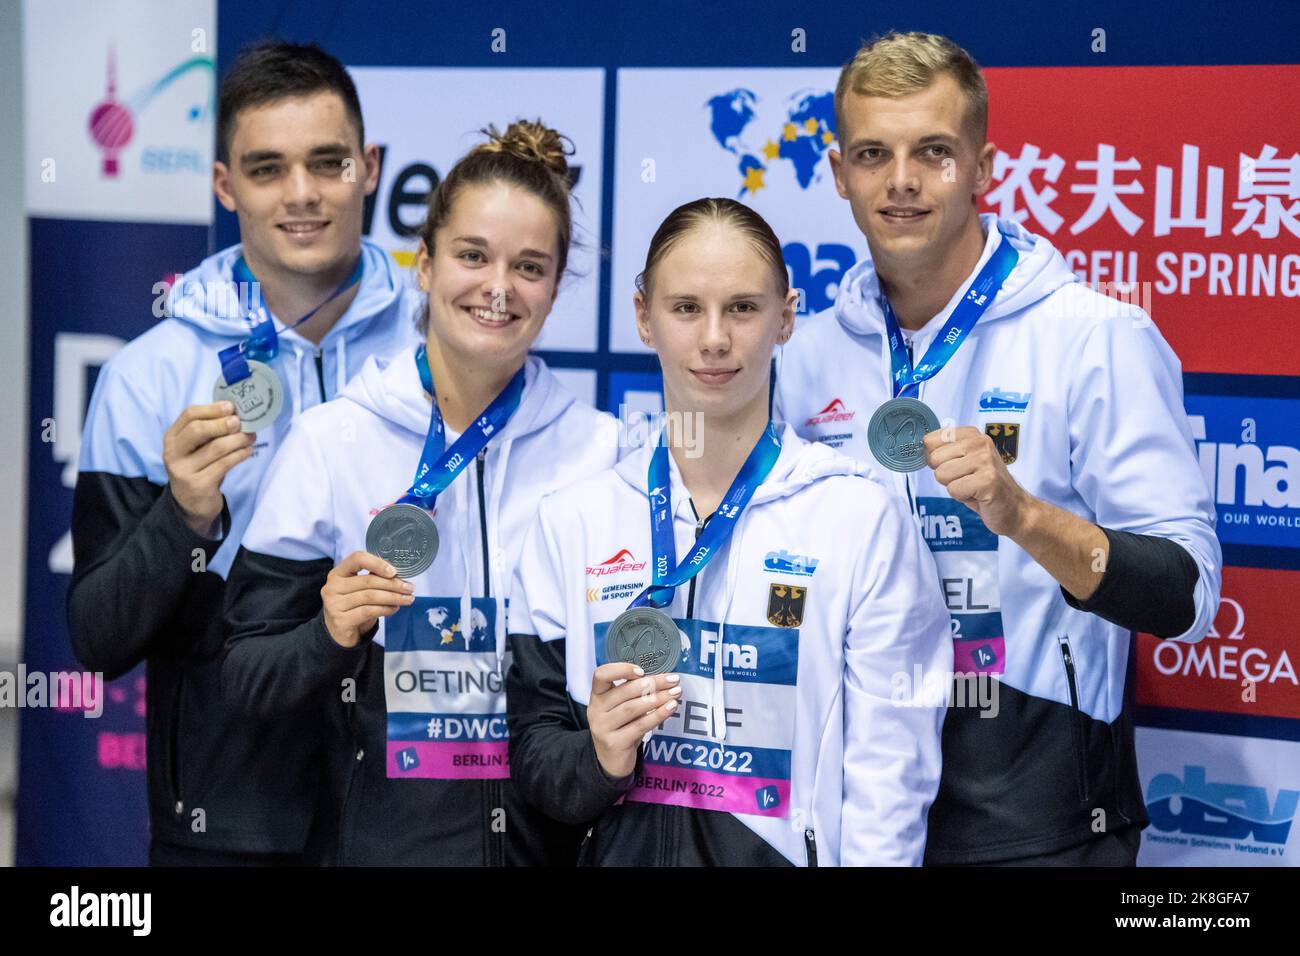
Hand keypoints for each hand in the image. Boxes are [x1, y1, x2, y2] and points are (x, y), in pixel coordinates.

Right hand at [163, 401, 254, 535]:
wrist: (192, 504)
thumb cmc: (200, 468)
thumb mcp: (198, 448)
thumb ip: (210, 431)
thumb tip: (236, 412)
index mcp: (172, 438)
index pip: (189, 415)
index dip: (212, 409)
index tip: (231, 407)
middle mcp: (173, 453)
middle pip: (198, 429)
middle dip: (223, 424)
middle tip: (240, 422)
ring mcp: (183, 470)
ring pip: (215, 448)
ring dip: (238, 440)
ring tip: (250, 436)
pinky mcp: (198, 485)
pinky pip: (224, 464)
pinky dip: (239, 455)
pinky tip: (248, 451)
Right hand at [322, 551, 414, 647]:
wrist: (339, 632)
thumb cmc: (353, 606)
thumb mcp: (359, 589)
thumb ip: (373, 579)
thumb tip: (399, 577)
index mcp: (338, 573)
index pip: (357, 559)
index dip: (377, 563)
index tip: (394, 571)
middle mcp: (332, 587)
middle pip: (368, 581)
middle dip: (393, 584)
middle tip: (410, 588)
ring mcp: (334, 604)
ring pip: (371, 597)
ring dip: (393, 597)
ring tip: (407, 599)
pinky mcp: (341, 620)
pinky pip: (369, 611)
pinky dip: (385, 609)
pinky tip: (395, 608)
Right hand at [588, 662, 680, 778]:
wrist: (611, 762)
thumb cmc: (620, 728)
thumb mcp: (620, 708)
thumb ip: (633, 693)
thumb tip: (663, 678)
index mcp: (597, 696)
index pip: (601, 675)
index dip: (621, 669)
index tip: (642, 671)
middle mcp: (596, 710)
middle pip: (624, 692)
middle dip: (652, 683)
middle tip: (673, 680)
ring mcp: (603, 728)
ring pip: (632, 708)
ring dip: (657, 698)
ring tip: (676, 693)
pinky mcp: (614, 743)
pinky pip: (639, 726)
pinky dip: (657, 715)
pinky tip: (670, 708)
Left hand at [924, 426, 1033, 536]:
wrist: (1014, 508)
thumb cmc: (983, 486)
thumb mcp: (963, 462)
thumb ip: (944, 452)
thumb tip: (918, 448)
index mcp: (971, 434)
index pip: (930, 440)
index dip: (936, 460)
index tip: (954, 466)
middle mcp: (979, 442)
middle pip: (934, 459)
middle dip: (945, 475)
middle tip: (966, 480)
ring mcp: (985, 460)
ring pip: (942, 474)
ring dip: (954, 487)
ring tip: (973, 487)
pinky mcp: (988, 480)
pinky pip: (954, 489)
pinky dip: (962, 497)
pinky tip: (978, 495)